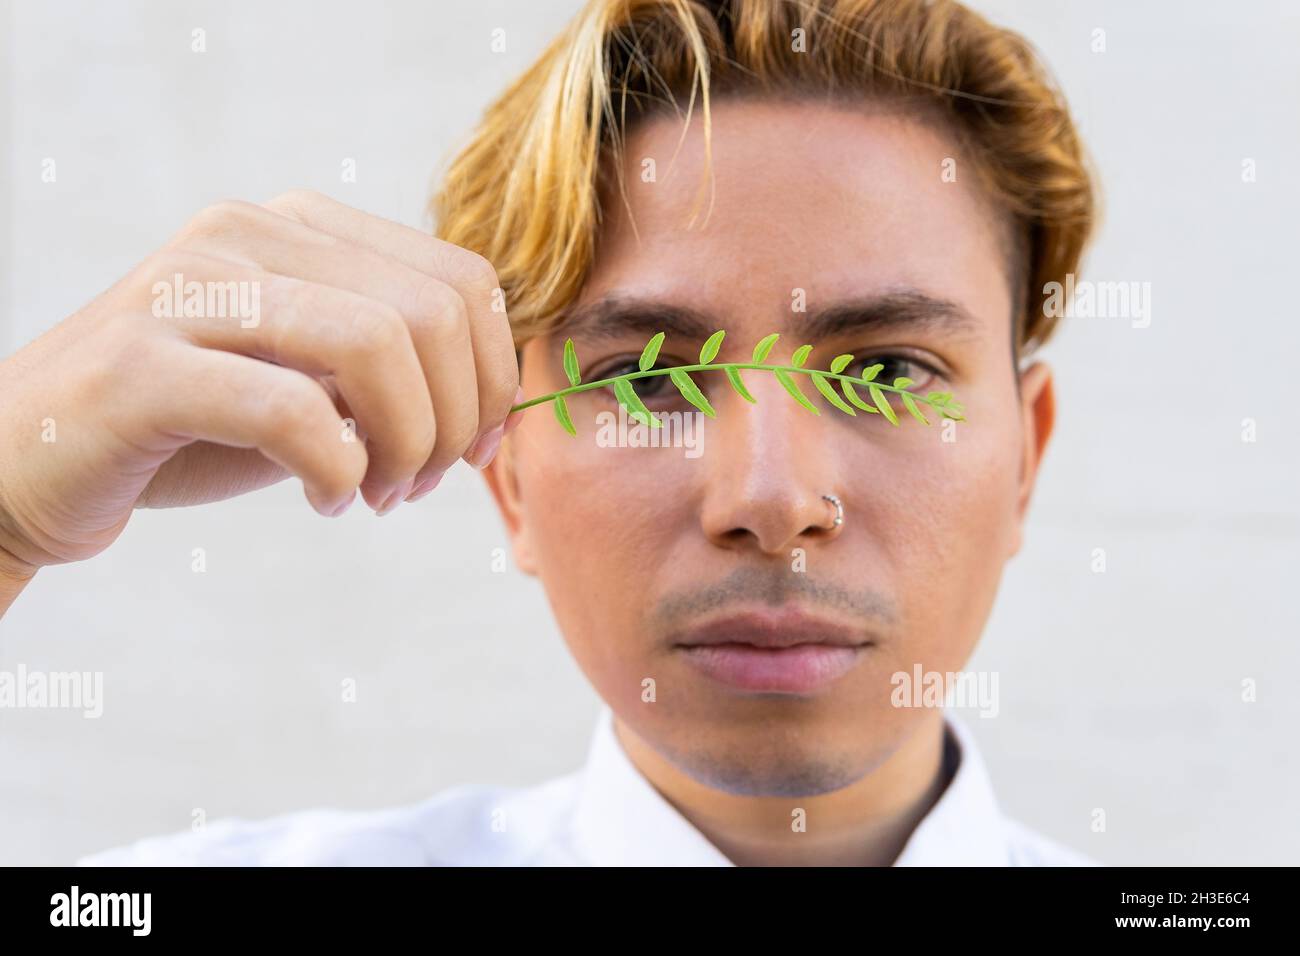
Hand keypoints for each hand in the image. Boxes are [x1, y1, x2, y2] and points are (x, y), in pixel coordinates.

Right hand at [0, 190, 519, 585]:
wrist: (28, 463)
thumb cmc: (191, 429)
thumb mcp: (311, 384)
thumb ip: (393, 369)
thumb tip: (500, 401)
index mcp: (299, 227)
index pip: (460, 278)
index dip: (494, 375)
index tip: (476, 448)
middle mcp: (247, 234)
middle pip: (431, 312)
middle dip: (456, 420)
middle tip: (419, 485)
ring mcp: (189, 289)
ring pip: (374, 345)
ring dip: (405, 446)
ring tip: (378, 496)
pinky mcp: (141, 364)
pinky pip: (291, 410)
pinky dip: (337, 472)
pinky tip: (325, 502)